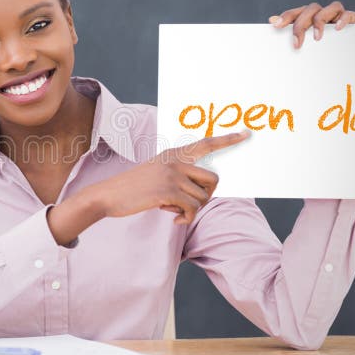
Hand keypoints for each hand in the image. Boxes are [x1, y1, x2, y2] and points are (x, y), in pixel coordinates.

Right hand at [96, 131, 250, 224]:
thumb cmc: (133, 187)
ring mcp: (172, 175)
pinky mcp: (168, 191)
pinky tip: (174, 219)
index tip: (245, 135)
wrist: (109, 195)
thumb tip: (203, 189)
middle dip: (206, 196)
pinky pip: (193, 210)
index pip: (206, 143)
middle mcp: (176, 161)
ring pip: (203, 198)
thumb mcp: (156, 171)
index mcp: (174, 154)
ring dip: (191, 210)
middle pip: (213, 180)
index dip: (227, 140)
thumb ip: (178, 173)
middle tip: (189, 204)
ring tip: (171, 209)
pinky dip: (186, 218)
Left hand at [268, 1, 354, 48]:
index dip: (286, 17)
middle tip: (296, 44)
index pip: (296, 13)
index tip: (276, 26)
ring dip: (321, 21)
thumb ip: (291, 31)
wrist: (351, 57)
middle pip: (311, 9)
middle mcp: (324, 13)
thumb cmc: (324, 51)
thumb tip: (271, 19)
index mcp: (310, 18)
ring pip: (331, 7)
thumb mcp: (305, 44)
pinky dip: (344, 19)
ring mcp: (340, 15)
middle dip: (301, 25)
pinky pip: (349, 14)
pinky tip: (338, 29)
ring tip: (317, 38)